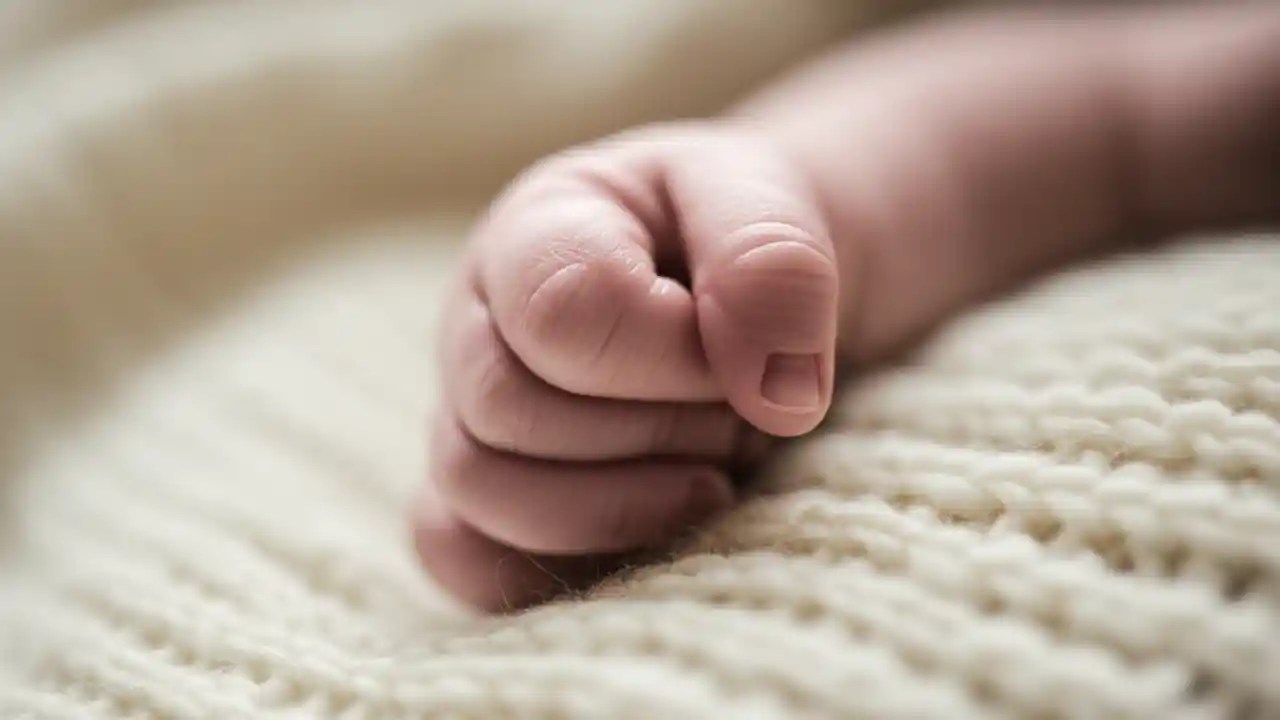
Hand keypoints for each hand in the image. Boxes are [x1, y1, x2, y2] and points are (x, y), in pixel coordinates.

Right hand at [417, 124, 840, 609]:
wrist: (767, 294)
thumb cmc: (757, 242)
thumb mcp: (786, 206)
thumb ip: (775, 269)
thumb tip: (772, 394)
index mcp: (537, 229)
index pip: (558, 313)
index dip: (672, 357)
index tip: (746, 360)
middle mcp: (482, 323)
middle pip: (507, 411)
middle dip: (656, 431)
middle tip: (739, 417)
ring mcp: (472, 418)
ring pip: (476, 492)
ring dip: (625, 507)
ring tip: (715, 474)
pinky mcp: (488, 506)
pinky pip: (470, 563)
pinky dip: (569, 569)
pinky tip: (663, 536)